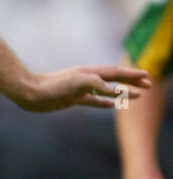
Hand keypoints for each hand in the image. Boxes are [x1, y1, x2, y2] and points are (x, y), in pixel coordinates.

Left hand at [15, 65, 149, 111]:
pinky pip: (94, 101)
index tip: (147, 77)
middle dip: (132, 82)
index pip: (116, 73)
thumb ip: (98, 84)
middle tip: (148, 85)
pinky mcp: (73, 99)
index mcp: (89, 72)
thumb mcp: (78, 82)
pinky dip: (105, 103)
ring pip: (107, 91)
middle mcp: (86, 79)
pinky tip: (113, 106)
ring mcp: (80, 90)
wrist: (30, 93)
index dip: (132, 75)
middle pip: (115, 80)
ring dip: (123, 93)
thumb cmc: (52, 85)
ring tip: (137, 96)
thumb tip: (117, 91)